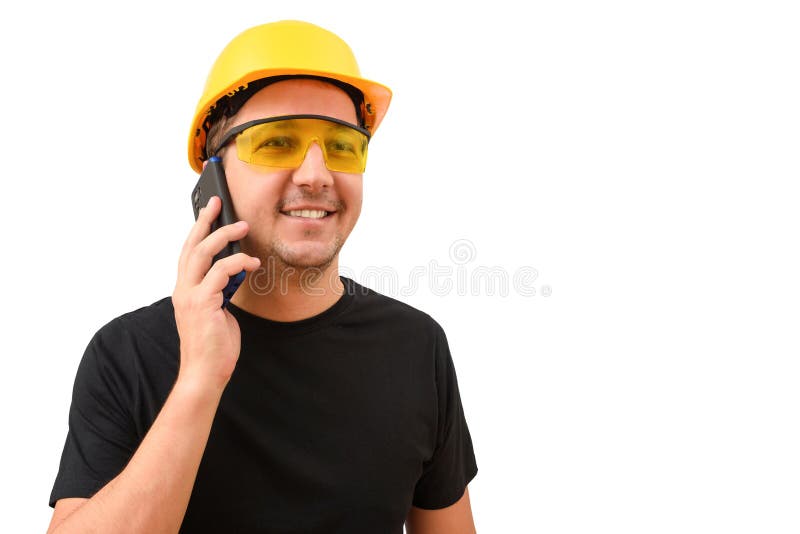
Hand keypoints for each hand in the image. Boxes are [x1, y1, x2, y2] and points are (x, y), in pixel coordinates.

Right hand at [172, 196, 260, 391]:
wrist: (205, 373)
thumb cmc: (214, 345)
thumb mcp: (218, 310)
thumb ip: (221, 289)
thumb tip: (235, 269)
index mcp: (185, 290)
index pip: (189, 252)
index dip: (198, 229)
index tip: (209, 209)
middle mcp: (183, 289)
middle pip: (191, 245)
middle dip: (206, 221)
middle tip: (220, 203)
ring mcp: (190, 296)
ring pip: (203, 254)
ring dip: (224, 236)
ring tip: (243, 227)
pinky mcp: (203, 303)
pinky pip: (221, 273)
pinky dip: (238, 263)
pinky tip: (252, 263)